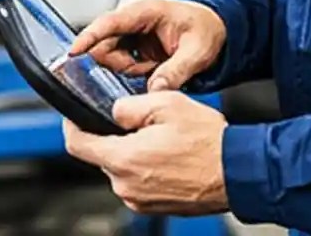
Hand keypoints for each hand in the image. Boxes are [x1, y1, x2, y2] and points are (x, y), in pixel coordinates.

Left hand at [63, 91, 227, 214]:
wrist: (239, 172)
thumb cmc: (208, 142)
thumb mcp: (165, 104)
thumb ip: (128, 106)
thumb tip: (113, 111)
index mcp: (123, 159)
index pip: (76, 145)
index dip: (71, 126)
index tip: (73, 118)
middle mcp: (127, 186)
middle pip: (102, 156)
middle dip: (114, 137)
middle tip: (138, 123)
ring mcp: (140, 200)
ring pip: (122, 169)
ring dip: (133, 152)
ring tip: (161, 139)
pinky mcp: (154, 207)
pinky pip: (139, 183)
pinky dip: (146, 168)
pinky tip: (168, 156)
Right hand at [70, 0, 225, 91]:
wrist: (213, 29)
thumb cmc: (205, 30)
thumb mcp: (197, 53)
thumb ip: (175, 71)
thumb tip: (155, 89)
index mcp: (144, 9)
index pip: (109, 23)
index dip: (88, 37)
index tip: (73, 52)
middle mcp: (130, 14)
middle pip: (105, 44)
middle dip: (122, 65)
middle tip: (149, 70)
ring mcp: (126, 26)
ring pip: (109, 55)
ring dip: (128, 68)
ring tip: (155, 66)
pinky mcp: (126, 38)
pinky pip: (117, 59)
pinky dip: (131, 68)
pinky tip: (150, 65)